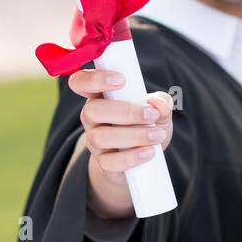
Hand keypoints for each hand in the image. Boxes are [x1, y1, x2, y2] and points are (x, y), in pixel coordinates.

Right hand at [68, 69, 173, 219]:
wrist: (144, 160)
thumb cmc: (146, 124)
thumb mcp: (158, 110)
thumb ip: (161, 102)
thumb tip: (158, 104)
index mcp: (100, 96)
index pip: (81, 82)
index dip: (94, 78)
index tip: (121, 80)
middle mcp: (92, 117)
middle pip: (91, 110)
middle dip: (124, 111)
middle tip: (151, 115)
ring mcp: (94, 141)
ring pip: (99, 137)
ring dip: (133, 135)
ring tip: (157, 135)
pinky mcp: (103, 163)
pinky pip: (109, 162)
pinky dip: (132, 157)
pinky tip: (150, 152)